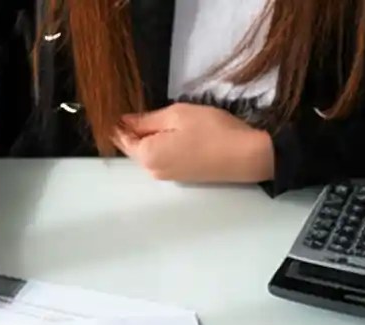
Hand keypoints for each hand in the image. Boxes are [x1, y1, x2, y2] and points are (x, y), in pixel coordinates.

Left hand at [113, 103, 274, 183]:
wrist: (246, 156)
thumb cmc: (212, 131)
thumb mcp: (176, 115)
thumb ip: (147, 120)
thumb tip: (125, 121)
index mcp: (147, 155)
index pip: (122, 139)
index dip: (118, 123)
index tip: (117, 108)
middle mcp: (153, 170)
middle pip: (134, 148)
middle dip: (132, 130)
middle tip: (138, 108)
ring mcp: (167, 176)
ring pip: (148, 153)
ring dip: (148, 137)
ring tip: (157, 117)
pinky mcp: (181, 176)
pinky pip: (162, 158)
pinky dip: (160, 145)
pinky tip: (171, 132)